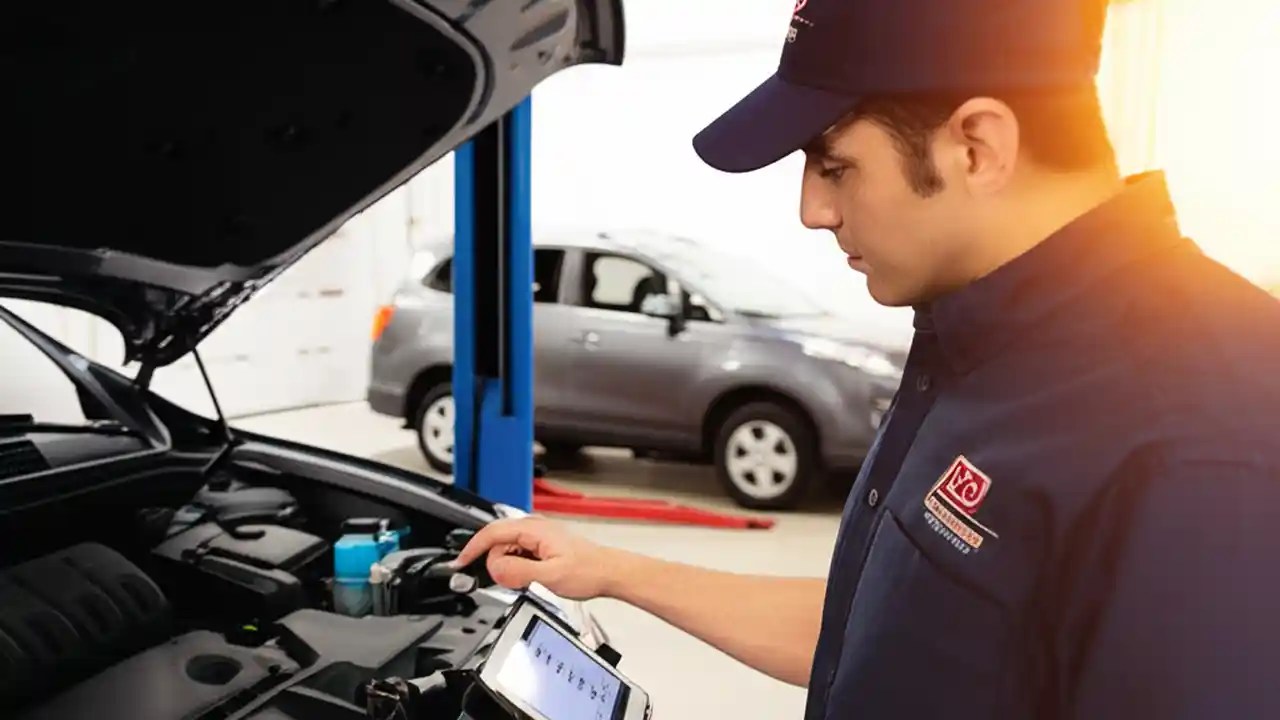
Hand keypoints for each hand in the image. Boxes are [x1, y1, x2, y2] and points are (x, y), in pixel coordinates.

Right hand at [451, 516, 621, 599]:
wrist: (609, 572)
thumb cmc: (588, 571)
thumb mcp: (550, 576)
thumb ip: (518, 571)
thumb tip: (495, 568)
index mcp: (534, 529)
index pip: (492, 533)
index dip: (472, 548)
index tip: (460, 562)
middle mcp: (534, 528)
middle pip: (497, 543)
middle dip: (496, 564)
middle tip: (511, 582)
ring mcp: (538, 535)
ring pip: (507, 550)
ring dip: (509, 567)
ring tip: (529, 580)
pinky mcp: (541, 545)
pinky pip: (518, 554)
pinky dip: (517, 567)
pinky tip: (532, 577)